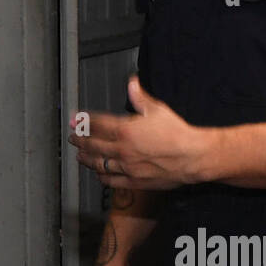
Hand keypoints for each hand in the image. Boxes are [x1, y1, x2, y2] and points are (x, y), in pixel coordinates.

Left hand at [69, 77, 215, 189]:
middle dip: (79, 140)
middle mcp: (123, 150)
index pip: (97, 124)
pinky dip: (102, 176)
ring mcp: (127, 167)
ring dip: (86, 159)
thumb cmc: (178, 133)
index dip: (83, 121)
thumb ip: (140, 97)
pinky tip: (98, 174)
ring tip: (80, 155)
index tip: (75, 120)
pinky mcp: (134, 181)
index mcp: (126, 130)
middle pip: (93, 145)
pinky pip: (112, 181)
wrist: (193, 157)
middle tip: (72, 137)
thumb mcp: (158, 109)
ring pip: (99, 164)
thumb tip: (132, 83)